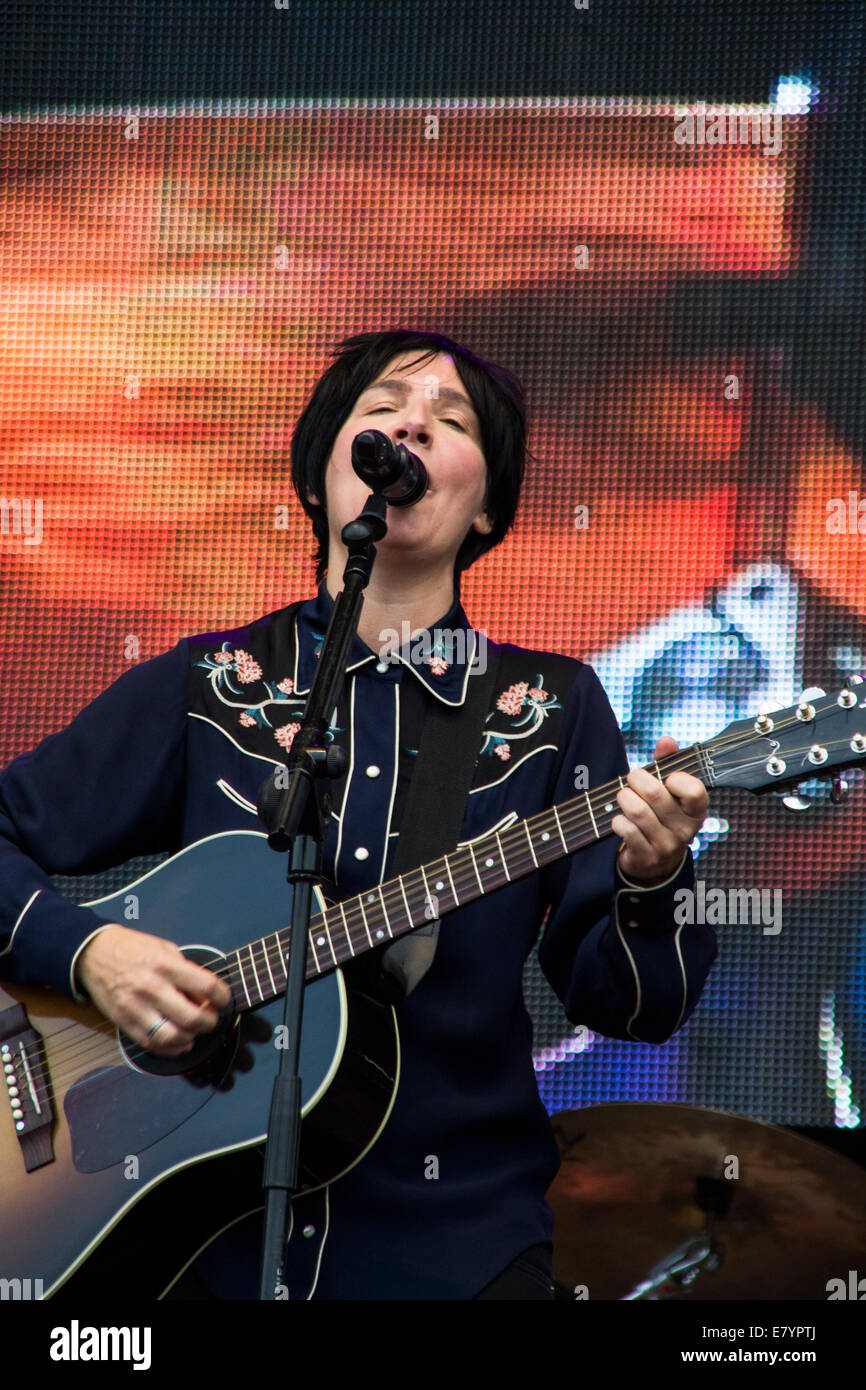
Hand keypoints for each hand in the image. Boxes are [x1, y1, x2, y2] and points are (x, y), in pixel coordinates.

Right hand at [76, 925, 231, 1056]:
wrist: (93, 954)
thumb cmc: (132, 949)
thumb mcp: (165, 948)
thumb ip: (185, 970)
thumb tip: (205, 994)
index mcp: (165, 965)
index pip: (206, 986)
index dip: (222, 996)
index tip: (223, 999)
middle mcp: (151, 987)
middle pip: (191, 1018)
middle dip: (209, 1023)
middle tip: (211, 1018)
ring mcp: (136, 1007)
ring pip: (171, 1037)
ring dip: (190, 1039)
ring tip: (194, 1032)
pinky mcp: (123, 1021)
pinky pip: (151, 1044)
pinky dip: (170, 1049)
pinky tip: (179, 1042)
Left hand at [612, 736, 707, 884]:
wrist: (656, 861)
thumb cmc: (661, 814)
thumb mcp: (669, 790)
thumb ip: (667, 762)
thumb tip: (666, 740)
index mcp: (696, 810)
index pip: (695, 791)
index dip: (676, 779)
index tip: (667, 777)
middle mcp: (685, 829)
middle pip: (656, 795)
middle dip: (637, 780)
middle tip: (632, 778)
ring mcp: (666, 845)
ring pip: (638, 812)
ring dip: (624, 798)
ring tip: (623, 796)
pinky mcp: (646, 856)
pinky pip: (626, 829)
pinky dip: (618, 820)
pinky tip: (620, 819)